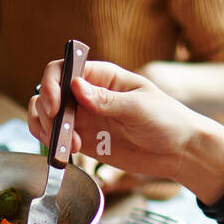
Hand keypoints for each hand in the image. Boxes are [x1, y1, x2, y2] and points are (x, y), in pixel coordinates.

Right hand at [27, 59, 223, 199]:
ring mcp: (85, 118)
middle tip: (56, 129)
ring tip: (63, 145)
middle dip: (44, 109)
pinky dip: (53, 145)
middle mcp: (88, 95)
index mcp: (102, 77)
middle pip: (49, 92)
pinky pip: (59, 139)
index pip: (64, 70)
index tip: (55, 105)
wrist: (179, 151)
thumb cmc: (167, 120)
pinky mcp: (86, 141)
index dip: (52, 84)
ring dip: (45, 128)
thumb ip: (106, 100)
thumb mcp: (138, 107)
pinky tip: (66, 153)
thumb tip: (75, 86)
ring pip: (48, 116)